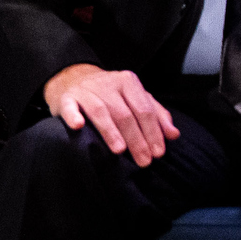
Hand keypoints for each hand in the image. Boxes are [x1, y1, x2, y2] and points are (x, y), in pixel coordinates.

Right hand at [44, 63, 178, 166]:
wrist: (75, 79)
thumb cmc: (112, 94)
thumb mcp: (136, 99)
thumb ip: (156, 115)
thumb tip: (174, 135)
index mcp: (129, 83)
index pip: (144, 110)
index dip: (153, 132)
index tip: (158, 153)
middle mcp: (108, 83)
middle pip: (125, 114)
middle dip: (136, 139)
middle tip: (143, 160)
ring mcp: (86, 90)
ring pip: (100, 111)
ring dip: (110, 131)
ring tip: (119, 150)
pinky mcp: (67, 97)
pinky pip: (70, 106)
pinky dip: (73, 115)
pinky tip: (78, 126)